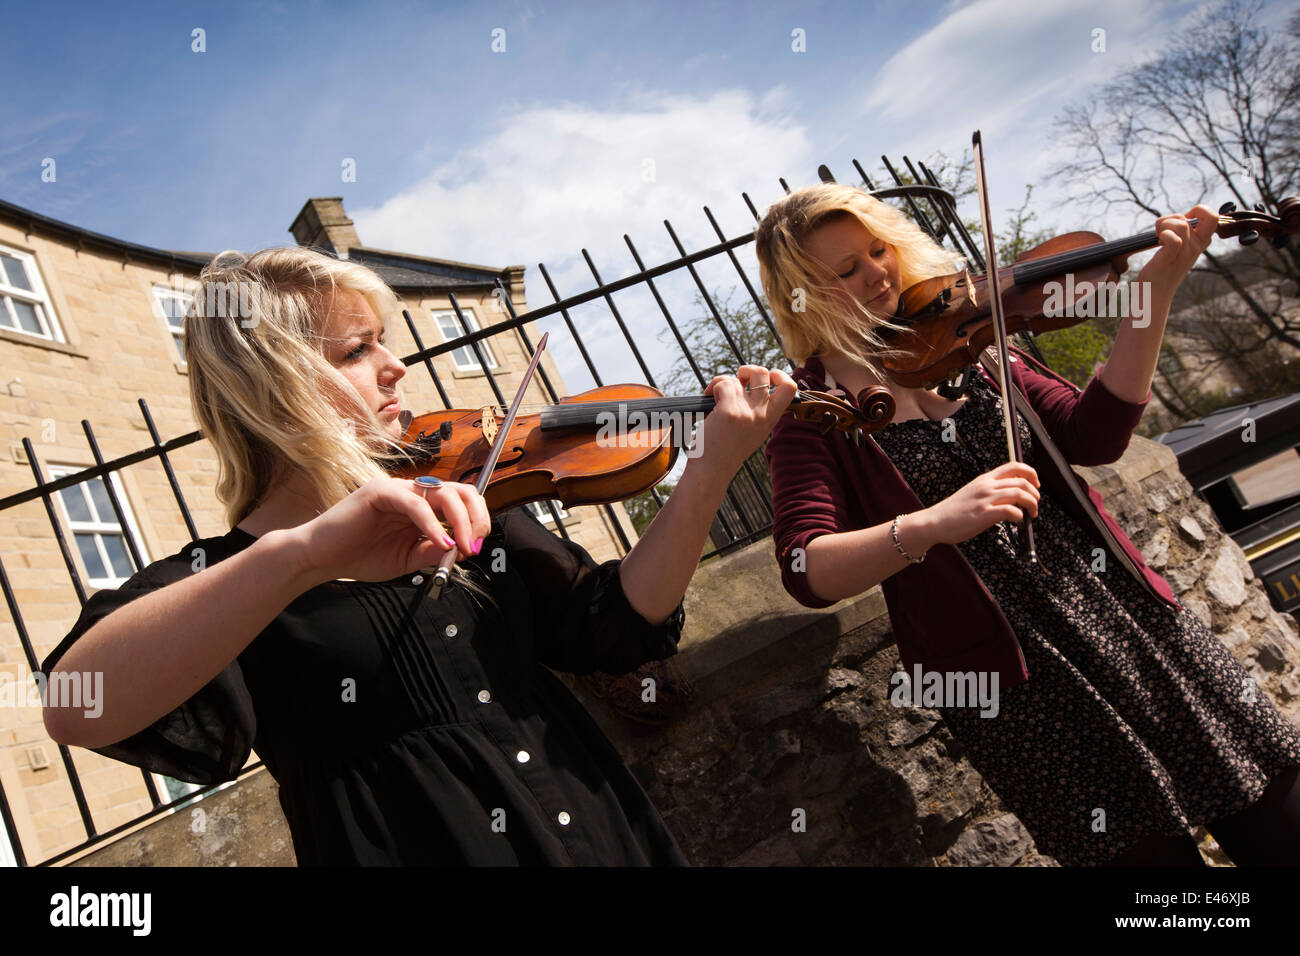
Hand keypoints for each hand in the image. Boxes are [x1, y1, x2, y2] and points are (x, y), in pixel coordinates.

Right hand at [288, 476, 491, 585]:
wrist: (320, 559)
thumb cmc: (359, 556)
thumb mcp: (408, 559)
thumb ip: (435, 552)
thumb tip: (466, 549)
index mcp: (422, 505)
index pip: (461, 501)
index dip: (476, 521)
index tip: (476, 547)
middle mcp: (412, 492)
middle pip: (460, 491)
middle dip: (476, 517)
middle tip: (475, 543)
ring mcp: (396, 488)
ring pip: (443, 493)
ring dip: (460, 521)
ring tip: (460, 547)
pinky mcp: (379, 491)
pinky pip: (415, 503)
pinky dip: (432, 524)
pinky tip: (439, 542)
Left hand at [693, 365, 797, 473]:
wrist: (712, 470)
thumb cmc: (726, 450)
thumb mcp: (752, 431)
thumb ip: (757, 412)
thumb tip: (749, 384)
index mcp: (770, 419)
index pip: (790, 388)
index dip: (780, 374)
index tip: (766, 378)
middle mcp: (762, 415)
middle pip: (764, 373)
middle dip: (749, 369)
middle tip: (738, 380)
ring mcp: (747, 413)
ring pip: (737, 378)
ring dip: (723, 381)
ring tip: (716, 394)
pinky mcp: (729, 412)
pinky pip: (723, 384)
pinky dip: (712, 388)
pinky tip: (709, 400)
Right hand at [916, 462, 1039, 547]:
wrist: (934, 521)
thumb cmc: (953, 511)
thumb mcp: (972, 492)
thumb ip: (989, 491)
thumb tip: (1010, 496)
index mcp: (984, 479)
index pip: (1014, 466)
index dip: (1031, 473)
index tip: (1035, 485)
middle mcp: (986, 486)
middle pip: (1022, 481)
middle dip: (1035, 493)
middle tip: (1035, 505)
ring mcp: (985, 499)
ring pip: (1020, 494)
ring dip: (1032, 505)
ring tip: (1032, 514)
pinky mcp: (984, 514)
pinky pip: (1011, 511)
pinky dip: (1020, 516)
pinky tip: (1017, 521)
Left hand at [1137, 204, 1216, 304]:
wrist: (1154, 293)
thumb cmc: (1162, 269)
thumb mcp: (1178, 249)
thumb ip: (1182, 234)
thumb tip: (1179, 217)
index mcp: (1200, 242)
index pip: (1213, 218)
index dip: (1199, 210)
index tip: (1183, 218)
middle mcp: (1197, 247)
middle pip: (1210, 217)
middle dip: (1193, 211)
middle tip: (1173, 224)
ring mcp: (1185, 253)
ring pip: (1182, 224)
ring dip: (1165, 224)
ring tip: (1158, 235)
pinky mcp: (1171, 258)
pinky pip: (1173, 239)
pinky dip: (1162, 235)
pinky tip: (1158, 242)